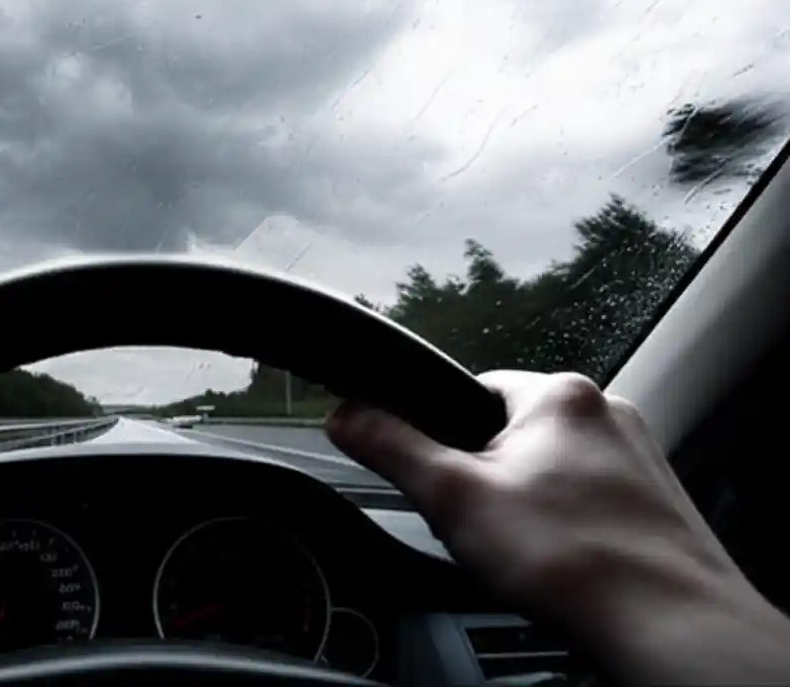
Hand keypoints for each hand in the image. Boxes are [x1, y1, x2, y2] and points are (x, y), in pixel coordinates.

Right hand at [327, 370, 789, 684]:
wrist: (666, 624)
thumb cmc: (571, 558)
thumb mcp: (453, 496)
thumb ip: (393, 448)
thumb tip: (346, 416)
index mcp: (559, 393)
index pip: (473, 389)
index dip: (444, 438)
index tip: (445, 481)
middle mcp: (608, 412)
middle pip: (512, 435)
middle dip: (489, 480)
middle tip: (485, 527)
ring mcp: (639, 459)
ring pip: (552, 472)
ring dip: (529, 507)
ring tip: (528, 552)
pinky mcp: (655, 503)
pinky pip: (588, 503)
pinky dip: (568, 529)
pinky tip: (562, 564)